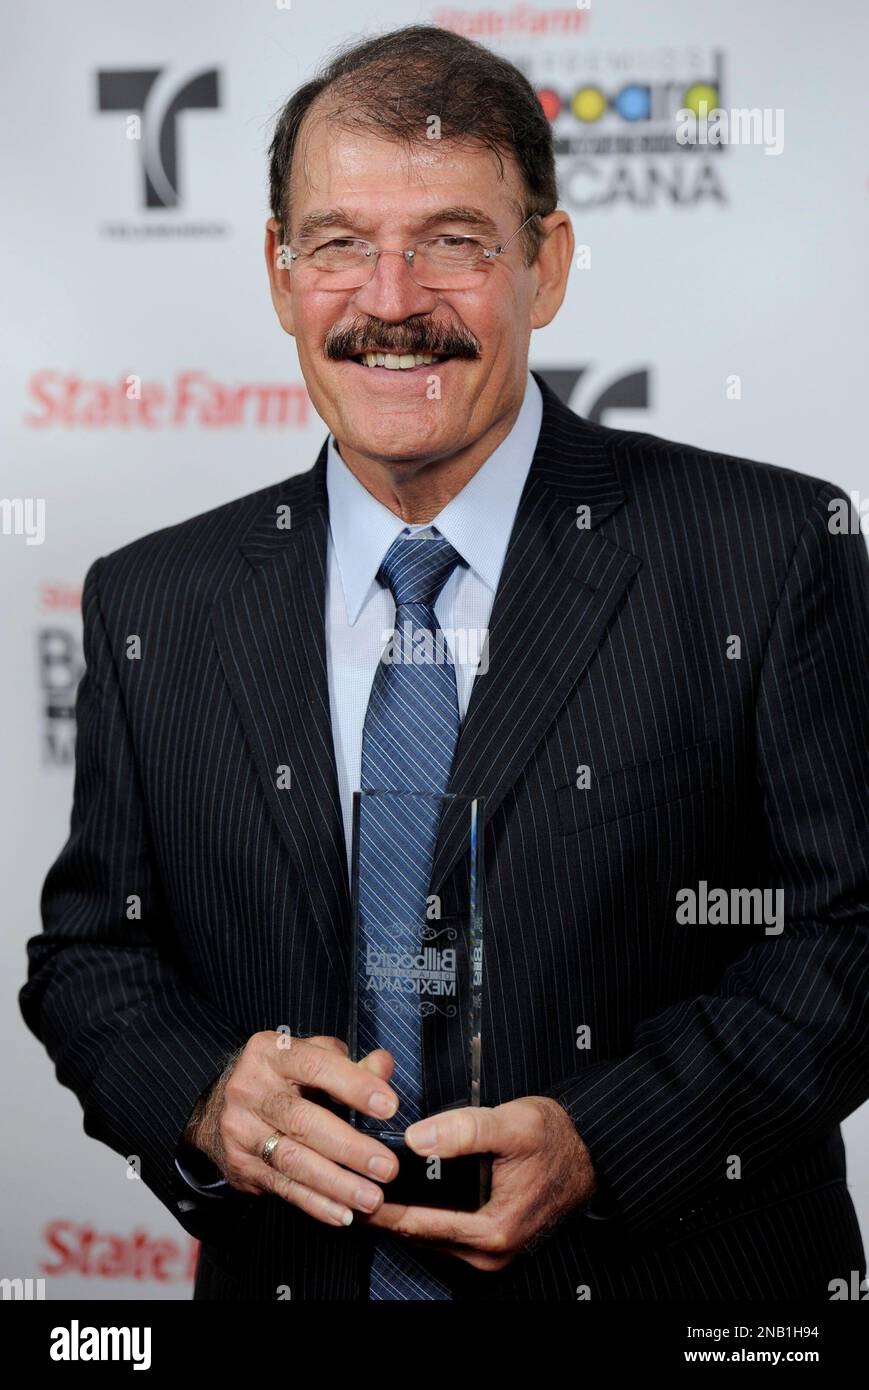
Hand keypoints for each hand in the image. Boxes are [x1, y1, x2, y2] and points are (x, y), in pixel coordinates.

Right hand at [183, 1032, 400, 1226]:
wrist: (219, 1106)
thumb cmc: (281, 1078)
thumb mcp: (310, 1057)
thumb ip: (350, 1064)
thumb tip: (383, 1067)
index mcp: (272, 1053)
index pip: (316, 1066)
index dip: (354, 1086)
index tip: (389, 1107)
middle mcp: (251, 1089)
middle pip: (304, 1121)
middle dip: (350, 1148)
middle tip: (386, 1167)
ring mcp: (242, 1129)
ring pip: (293, 1161)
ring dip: (337, 1184)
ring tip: (371, 1198)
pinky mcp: (240, 1165)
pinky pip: (282, 1187)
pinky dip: (316, 1203)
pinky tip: (343, 1213)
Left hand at [356, 1096, 596, 1270]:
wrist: (590, 1154)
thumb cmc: (556, 1139)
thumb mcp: (513, 1124)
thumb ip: (465, 1130)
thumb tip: (418, 1138)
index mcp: (493, 1231)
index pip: (419, 1225)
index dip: (381, 1209)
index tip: (349, 1189)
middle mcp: (490, 1253)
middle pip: (420, 1235)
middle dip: (385, 1211)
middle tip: (349, 1181)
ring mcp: (490, 1253)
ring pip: (430, 1236)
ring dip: (401, 1214)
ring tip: (367, 1183)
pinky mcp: (491, 1243)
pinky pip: (444, 1232)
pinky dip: (422, 1214)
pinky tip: (405, 1191)